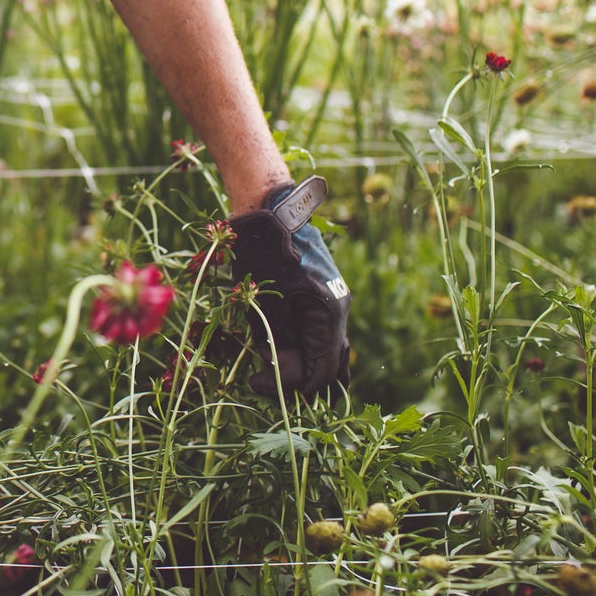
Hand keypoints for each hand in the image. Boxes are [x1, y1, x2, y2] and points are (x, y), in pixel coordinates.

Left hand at [228, 176, 350, 397]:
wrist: (272, 210)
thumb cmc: (262, 253)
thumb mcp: (263, 304)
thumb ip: (275, 343)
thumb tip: (277, 375)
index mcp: (327, 314)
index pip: (319, 369)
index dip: (290, 386)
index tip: (256, 384)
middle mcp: (339, 310)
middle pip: (331, 364)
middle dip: (300, 380)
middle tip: (264, 383)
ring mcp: (336, 300)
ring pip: (332, 350)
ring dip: (306, 366)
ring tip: (274, 373)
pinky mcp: (325, 293)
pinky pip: (325, 332)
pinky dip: (309, 348)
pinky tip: (285, 353)